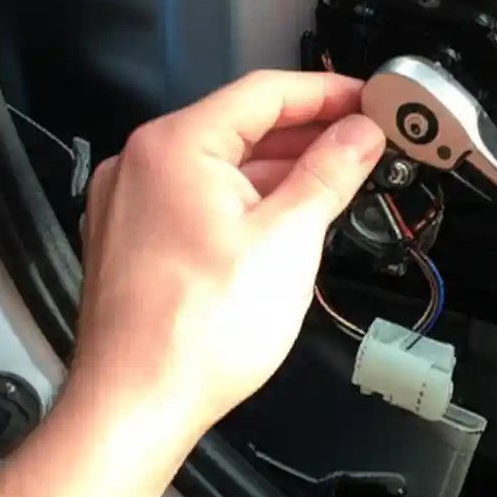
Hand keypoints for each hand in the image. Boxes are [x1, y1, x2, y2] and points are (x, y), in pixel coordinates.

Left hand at [77, 70, 384, 437]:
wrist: (136, 405)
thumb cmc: (195, 333)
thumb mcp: (288, 239)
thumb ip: (329, 173)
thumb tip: (359, 134)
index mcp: (174, 147)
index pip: (263, 93)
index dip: (326, 91)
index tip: (366, 99)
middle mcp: (141, 165)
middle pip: (239, 126)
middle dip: (306, 133)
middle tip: (363, 140)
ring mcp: (130, 204)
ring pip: (219, 165)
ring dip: (278, 169)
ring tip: (334, 181)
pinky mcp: (132, 239)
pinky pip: (196, 198)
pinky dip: (243, 199)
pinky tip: (282, 218)